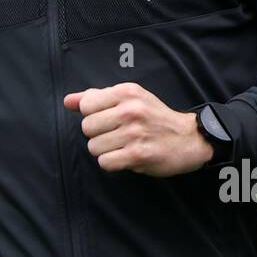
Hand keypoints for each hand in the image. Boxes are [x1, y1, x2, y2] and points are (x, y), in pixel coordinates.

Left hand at [64, 82, 213, 176]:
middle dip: (97, 135)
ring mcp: (134, 133)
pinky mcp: (138, 155)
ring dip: (105, 151)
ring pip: (94, 147)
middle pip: (87, 128)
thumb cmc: (154, 117)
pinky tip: (125, 157)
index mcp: (126, 92)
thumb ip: (97, 97)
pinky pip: (105, 162)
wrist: (188, 138)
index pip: (86, 105)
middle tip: (115, 135)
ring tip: (122, 146)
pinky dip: (112, 163)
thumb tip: (68, 101)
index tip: (107, 119)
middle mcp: (130, 110)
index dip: (92, 116)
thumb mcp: (129, 98)